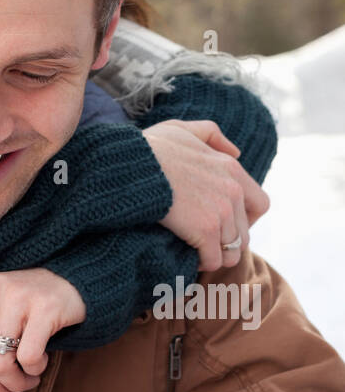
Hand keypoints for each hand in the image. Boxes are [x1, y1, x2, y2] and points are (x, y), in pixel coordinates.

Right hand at [142, 119, 269, 270]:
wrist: (131, 165)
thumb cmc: (150, 148)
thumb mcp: (182, 129)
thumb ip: (212, 135)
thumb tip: (236, 152)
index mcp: (231, 168)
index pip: (260, 203)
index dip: (246, 219)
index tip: (226, 223)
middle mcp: (233, 190)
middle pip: (245, 232)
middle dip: (227, 241)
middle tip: (205, 242)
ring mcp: (221, 212)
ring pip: (231, 250)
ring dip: (215, 255)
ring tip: (197, 252)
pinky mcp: (205, 230)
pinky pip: (213, 259)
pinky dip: (202, 263)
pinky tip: (188, 257)